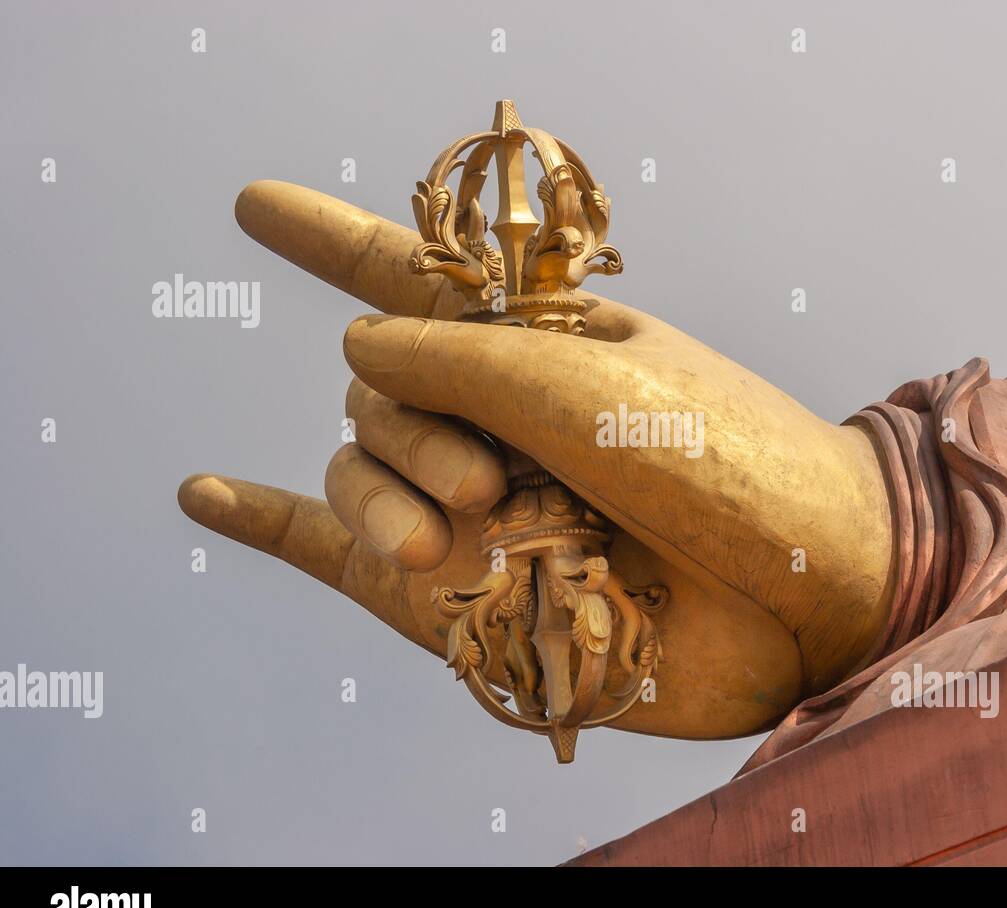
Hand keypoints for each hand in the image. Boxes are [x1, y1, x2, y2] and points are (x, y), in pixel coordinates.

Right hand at [179, 181, 893, 738]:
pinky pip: (336, 551)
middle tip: (490, 480)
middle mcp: (498, 422)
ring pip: (360, 475)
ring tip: (456, 537)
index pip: (413, 282)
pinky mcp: (464, 596)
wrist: (799, 599)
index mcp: (538, 348)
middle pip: (377, 395)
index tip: (255, 205)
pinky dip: (271, 521)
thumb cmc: (723, 465)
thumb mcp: (592, 384)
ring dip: (382, 496)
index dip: (331, 241)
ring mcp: (477, 508)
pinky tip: (202, 492)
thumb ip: (463, 360)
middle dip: (410, 430)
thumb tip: (354, 347)